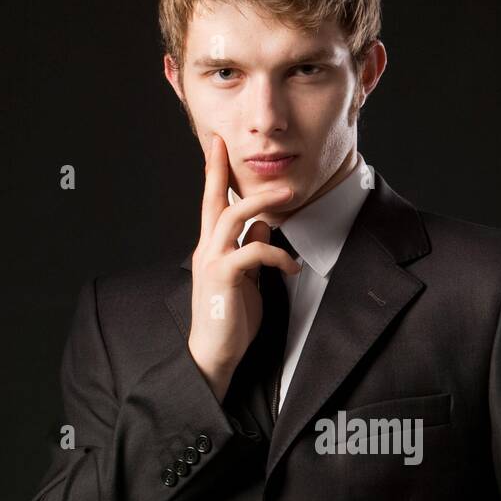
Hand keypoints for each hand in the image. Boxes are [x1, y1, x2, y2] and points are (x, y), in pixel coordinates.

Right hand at [186, 133, 299, 398]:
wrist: (213, 355)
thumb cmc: (230, 319)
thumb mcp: (245, 279)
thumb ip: (250, 251)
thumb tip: (262, 227)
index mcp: (212, 248)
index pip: (211, 203)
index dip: (214, 173)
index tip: (218, 145)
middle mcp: (207, 249)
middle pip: (214, 200)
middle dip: (226, 170)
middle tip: (244, 148)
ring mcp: (213, 261)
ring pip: (234, 217)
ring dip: (263, 202)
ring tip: (290, 193)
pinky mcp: (223, 277)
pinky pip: (252, 252)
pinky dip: (277, 254)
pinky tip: (293, 267)